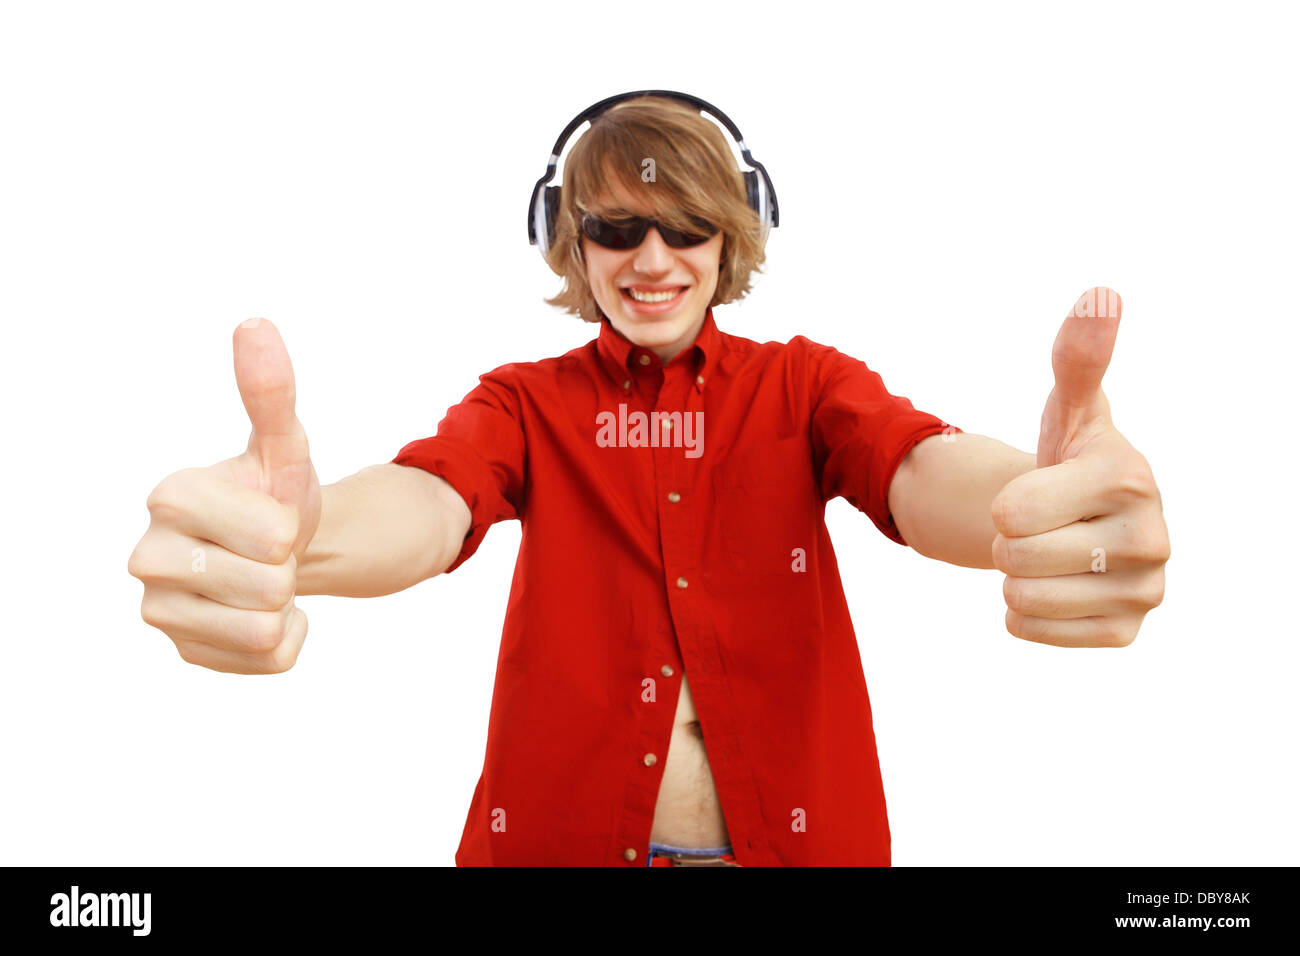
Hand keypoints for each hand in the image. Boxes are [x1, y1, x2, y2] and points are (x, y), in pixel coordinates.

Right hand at [127, 318, 322, 672]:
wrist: (278, 547)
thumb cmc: (274, 492)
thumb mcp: (284, 444)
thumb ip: (271, 392)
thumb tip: (255, 325)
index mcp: (169, 496)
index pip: (272, 537)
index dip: (289, 526)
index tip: (267, 513)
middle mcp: (146, 556)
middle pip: (269, 587)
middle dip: (287, 568)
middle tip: (267, 552)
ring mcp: (159, 611)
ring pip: (265, 630)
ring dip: (286, 606)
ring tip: (262, 579)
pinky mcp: (185, 653)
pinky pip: (271, 661)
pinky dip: (288, 640)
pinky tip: (259, 613)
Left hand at [991, 288, 1169, 646]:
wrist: (1082, 519)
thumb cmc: (1070, 454)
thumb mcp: (1069, 405)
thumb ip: (1077, 357)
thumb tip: (1101, 294)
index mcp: (1128, 476)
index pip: (1012, 513)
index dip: (1003, 503)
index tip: (1032, 491)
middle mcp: (1152, 537)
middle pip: (1015, 558)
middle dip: (1006, 541)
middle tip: (1038, 525)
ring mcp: (1144, 590)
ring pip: (1022, 598)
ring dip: (1012, 578)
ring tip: (1045, 554)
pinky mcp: (1125, 632)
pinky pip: (1034, 632)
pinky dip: (1023, 614)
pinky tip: (1051, 586)